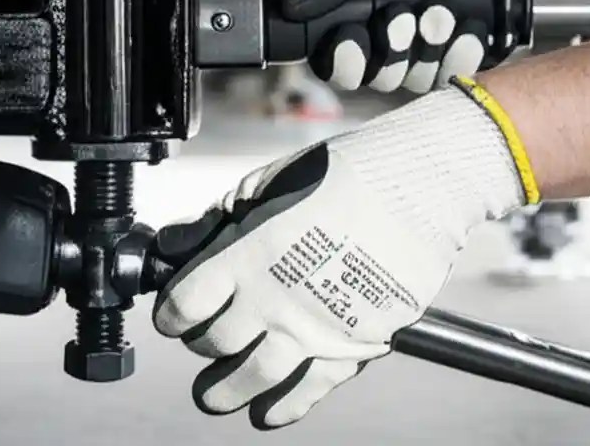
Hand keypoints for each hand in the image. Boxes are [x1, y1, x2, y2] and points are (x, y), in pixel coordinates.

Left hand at [152, 88, 527, 428]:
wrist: (417, 189)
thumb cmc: (340, 175)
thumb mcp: (263, 184)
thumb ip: (214, 220)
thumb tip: (173, 243)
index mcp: (246, 255)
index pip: (187, 304)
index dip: (171, 315)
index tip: (172, 317)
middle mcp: (275, 298)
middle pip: (216, 343)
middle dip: (200, 347)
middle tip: (200, 344)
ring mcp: (316, 327)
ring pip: (255, 377)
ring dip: (227, 392)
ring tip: (211, 398)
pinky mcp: (356, 344)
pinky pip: (313, 388)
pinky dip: (287, 406)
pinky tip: (268, 414)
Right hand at [291, 0, 589, 92]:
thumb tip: (291, 5)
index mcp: (360, 12)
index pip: (334, 61)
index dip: (341, 61)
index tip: (353, 43)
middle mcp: (391, 38)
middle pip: (373, 77)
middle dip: (392, 48)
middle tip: (407, 16)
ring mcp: (427, 51)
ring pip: (413, 80)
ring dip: (429, 47)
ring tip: (444, 11)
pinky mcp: (463, 58)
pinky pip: (453, 77)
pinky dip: (461, 53)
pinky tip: (468, 26)